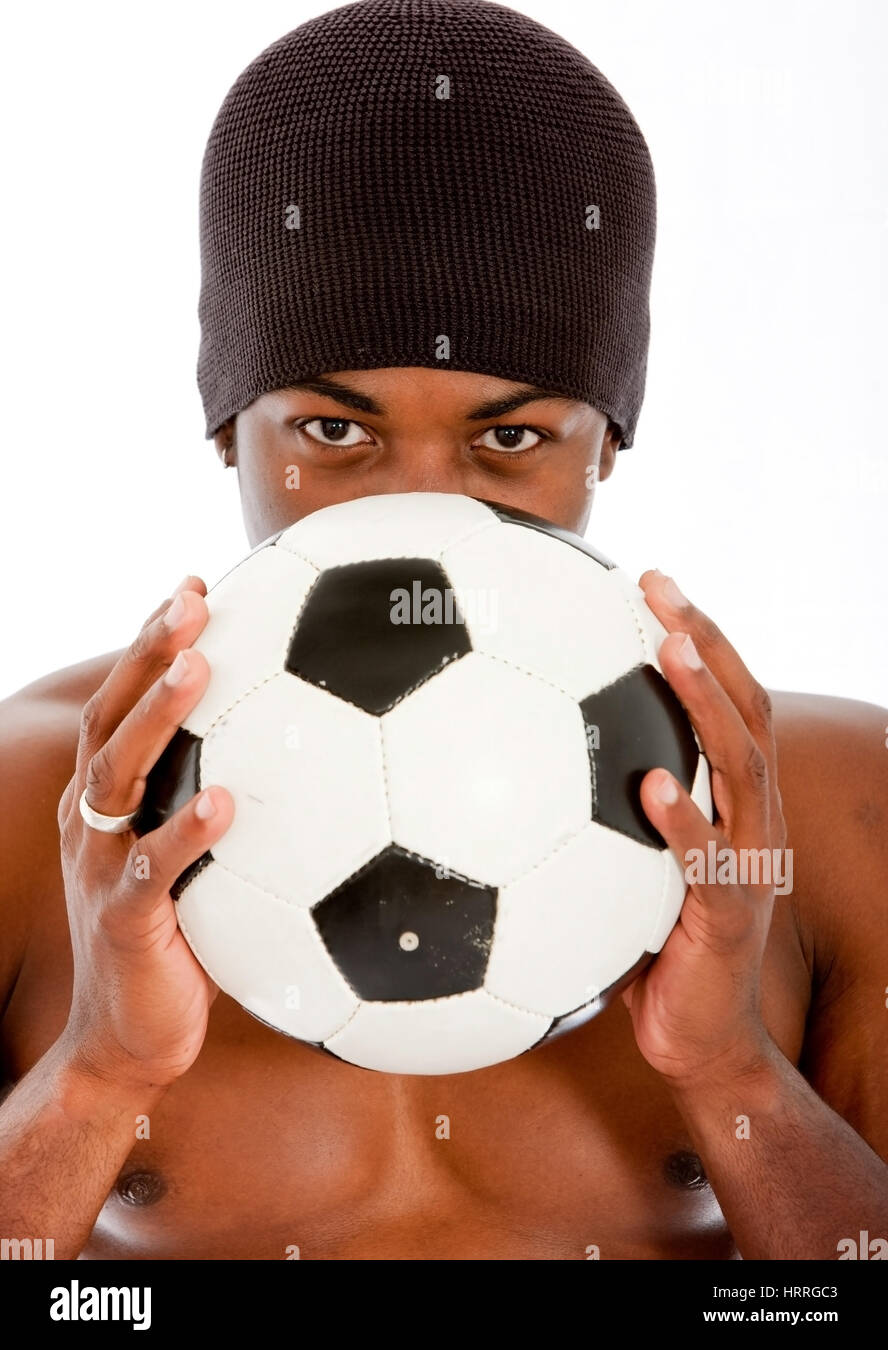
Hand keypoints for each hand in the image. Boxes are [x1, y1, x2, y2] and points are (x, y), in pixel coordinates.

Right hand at [56, 577, 234, 1090]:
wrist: (127, 1043)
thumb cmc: (178, 945)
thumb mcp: (195, 866)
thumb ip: (226, 808)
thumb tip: (316, 760)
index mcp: (111, 805)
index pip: (124, 704)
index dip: (151, 642)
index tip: (193, 585)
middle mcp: (95, 826)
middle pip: (112, 720)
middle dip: (148, 652)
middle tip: (192, 598)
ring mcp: (102, 871)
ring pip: (118, 778)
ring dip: (158, 719)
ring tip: (200, 667)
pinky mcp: (126, 923)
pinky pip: (153, 872)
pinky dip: (184, 833)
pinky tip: (225, 802)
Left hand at [619, 570, 784, 1089]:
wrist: (697, 1041)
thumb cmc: (654, 947)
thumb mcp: (628, 868)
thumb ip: (603, 812)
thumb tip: (516, 759)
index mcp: (732, 801)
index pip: (729, 699)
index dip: (700, 636)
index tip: (650, 580)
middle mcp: (753, 819)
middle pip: (745, 708)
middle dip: (706, 639)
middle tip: (659, 585)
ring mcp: (750, 864)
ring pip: (742, 766)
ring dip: (705, 704)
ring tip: (669, 650)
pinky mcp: (730, 916)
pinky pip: (709, 862)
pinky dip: (683, 822)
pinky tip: (649, 786)